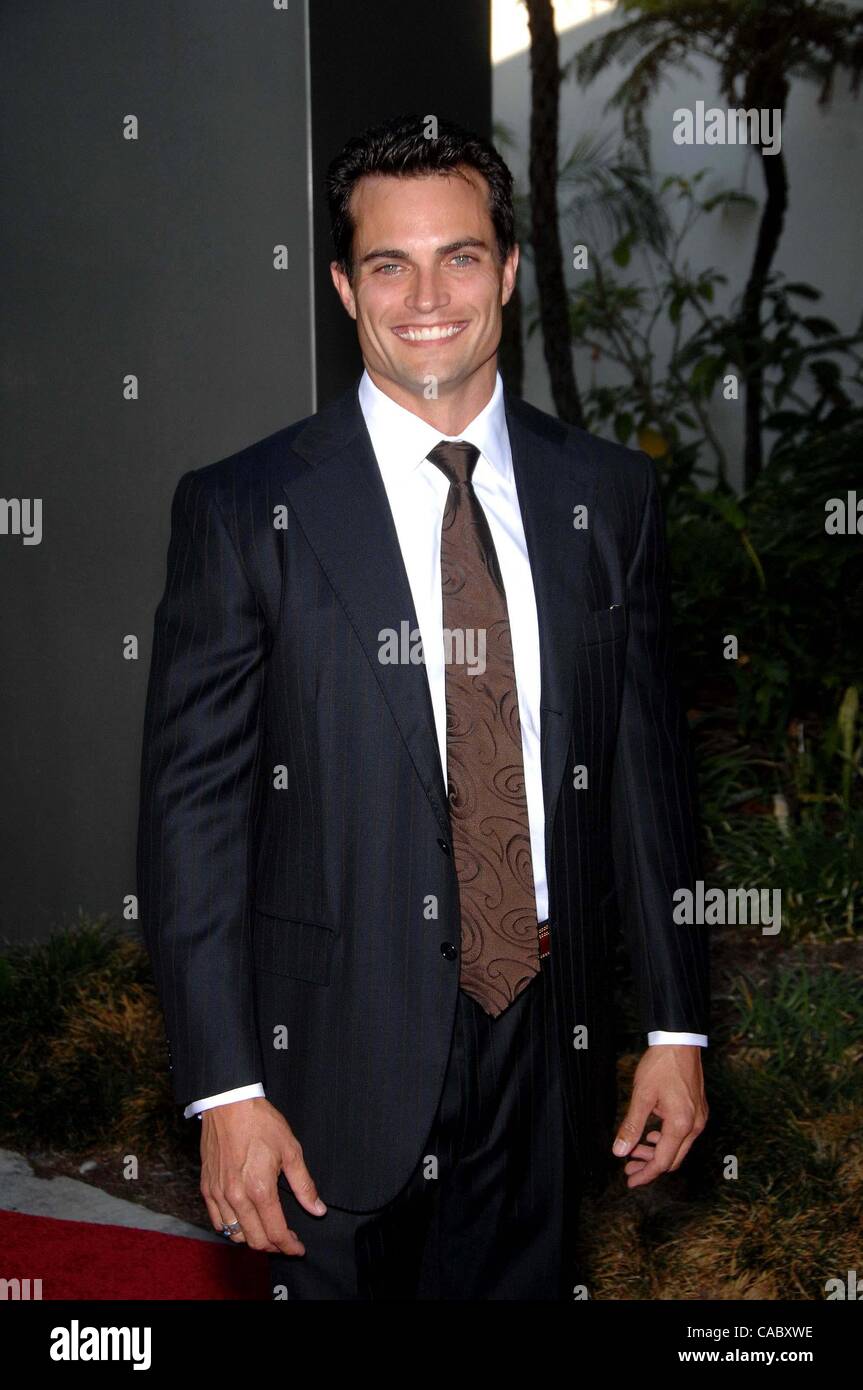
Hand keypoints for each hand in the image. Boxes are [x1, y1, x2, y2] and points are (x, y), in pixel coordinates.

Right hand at [199, 1097, 325, 1253]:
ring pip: (235, 1235)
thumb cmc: (260, 1123)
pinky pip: (217, 1222)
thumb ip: (304, 1185)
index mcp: (260, 1189)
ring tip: (266, 1232)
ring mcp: (218, 1194)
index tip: (298, 1248)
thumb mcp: (291, 1150)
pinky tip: (244, 1221)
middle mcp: (236, 1197)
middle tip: (286, 1242)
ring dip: (253, 1239)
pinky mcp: (207, 1188)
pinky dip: (232, 1229)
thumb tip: (317, 1209)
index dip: (290, 1246)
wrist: (228, 1104)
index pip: (276, 1232)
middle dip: (273, 1246)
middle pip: (255, 1240)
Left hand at [612, 1045, 707, 1187]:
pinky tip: (651, 1136)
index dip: (646, 1174)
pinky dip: (667, 1141)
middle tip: (629, 1169)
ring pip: (679, 1148)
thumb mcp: (642, 1095)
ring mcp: (700, 1119)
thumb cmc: (661, 1065)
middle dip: (650, 1167)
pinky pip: (684, 1136)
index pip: (663, 1161)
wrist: (680, 1042)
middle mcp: (695, 1125)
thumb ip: (631, 1126)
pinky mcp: (699, 1111)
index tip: (630, 1181)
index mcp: (681, 1124)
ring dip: (657, 1153)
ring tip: (635, 1152)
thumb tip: (619, 1151)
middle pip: (673, 1159)